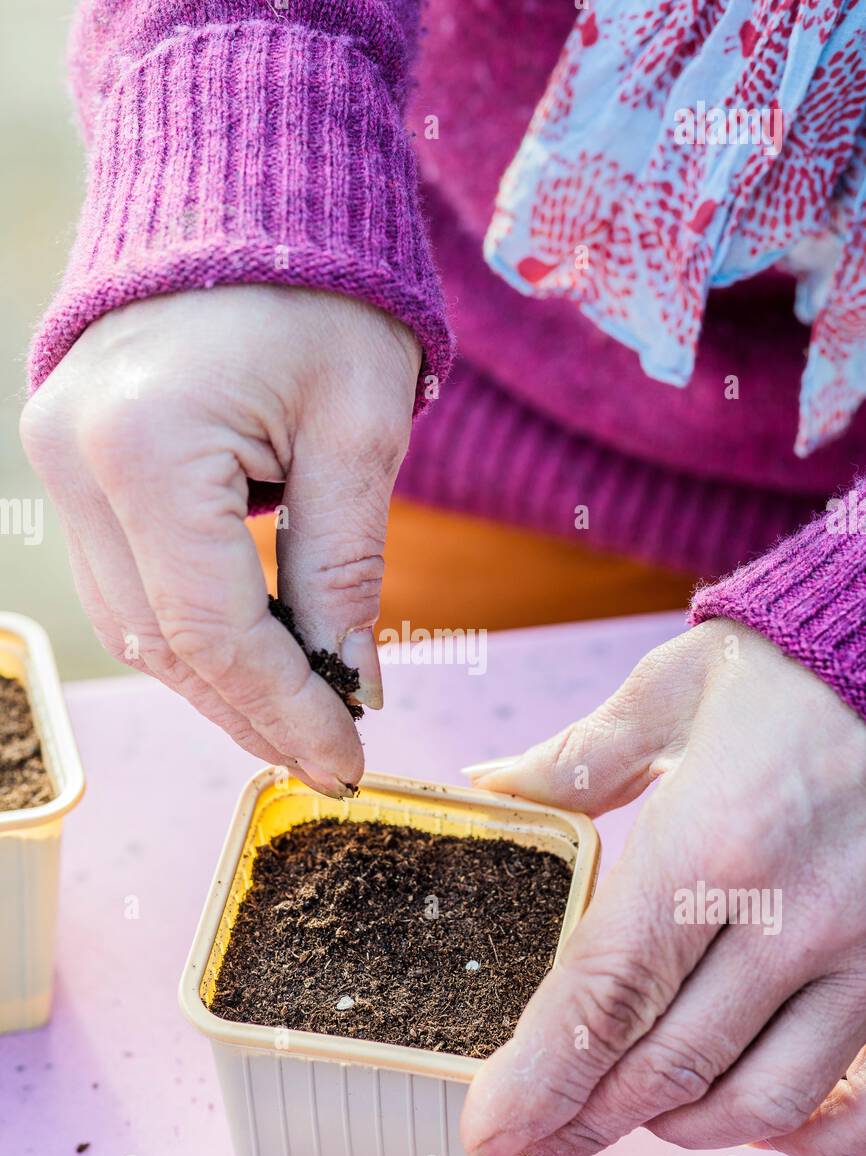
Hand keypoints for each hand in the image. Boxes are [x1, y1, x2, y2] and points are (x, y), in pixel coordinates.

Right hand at [20, 286, 420, 796]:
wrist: (244, 190)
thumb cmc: (323, 292)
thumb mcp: (358, 433)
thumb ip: (345, 569)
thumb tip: (352, 685)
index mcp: (147, 444)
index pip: (213, 627)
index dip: (283, 708)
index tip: (345, 760)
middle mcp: (75, 460)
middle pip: (161, 640)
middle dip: (250, 710)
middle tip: (327, 756)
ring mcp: (58, 460)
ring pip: (133, 623)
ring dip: (217, 682)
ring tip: (298, 720)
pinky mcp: (70, 459)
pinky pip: (125, 580)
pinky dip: (189, 631)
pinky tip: (252, 658)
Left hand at [461, 620, 865, 1155]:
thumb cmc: (791, 671)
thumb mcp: (671, 694)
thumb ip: (576, 761)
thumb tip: (491, 788)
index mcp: (708, 846)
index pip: (606, 997)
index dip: (539, 1081)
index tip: (490, 1132)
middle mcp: (789, 918)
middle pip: (665, 1067)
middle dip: (580, 1124)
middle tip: (523, 1153)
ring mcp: (860, 954)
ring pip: (758, 1100)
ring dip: (674, 1126)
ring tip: (617, 1115)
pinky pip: (854, 1099)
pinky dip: (795, 1132)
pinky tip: (747, 1118)